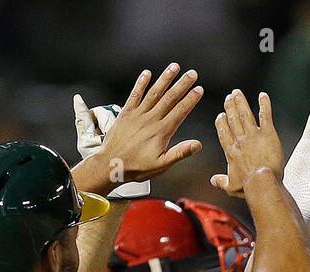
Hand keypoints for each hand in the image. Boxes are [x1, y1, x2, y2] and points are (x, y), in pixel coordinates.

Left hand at [74, 64, 202, 196]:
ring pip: (154, 92)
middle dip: (182, 84)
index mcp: (161, 132)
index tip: (199, 89)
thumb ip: (179, 153)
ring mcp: (137, 115)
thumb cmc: (136, 167)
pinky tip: (147, 73)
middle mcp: (150, 120)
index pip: (180, 111)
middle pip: (169, 98)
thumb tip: (197, 145)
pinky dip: (141, 83)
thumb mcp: (161, 165)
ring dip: (165, 79)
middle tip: (192, 74)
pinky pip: (134, 95)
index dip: (190, 99)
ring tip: (174, 67)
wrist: (110, 165)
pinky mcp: (125, 113)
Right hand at [211, 90, 284, 197]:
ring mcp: (253, 135)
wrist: (262, 182)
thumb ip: (221, 182)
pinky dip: (264, 104)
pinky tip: (263, 95)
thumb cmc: (247, 187)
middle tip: (229, 97)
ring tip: (237, 93)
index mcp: (231, 151)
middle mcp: (240, 140)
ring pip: (245, 114)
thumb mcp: (230, 187)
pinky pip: (265, 115)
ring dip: (241, 102)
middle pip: (233, 119)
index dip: (221, 122)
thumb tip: (213, 180)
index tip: (221, 115)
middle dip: (230, 107)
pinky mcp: (268, 134)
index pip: (223, 132)